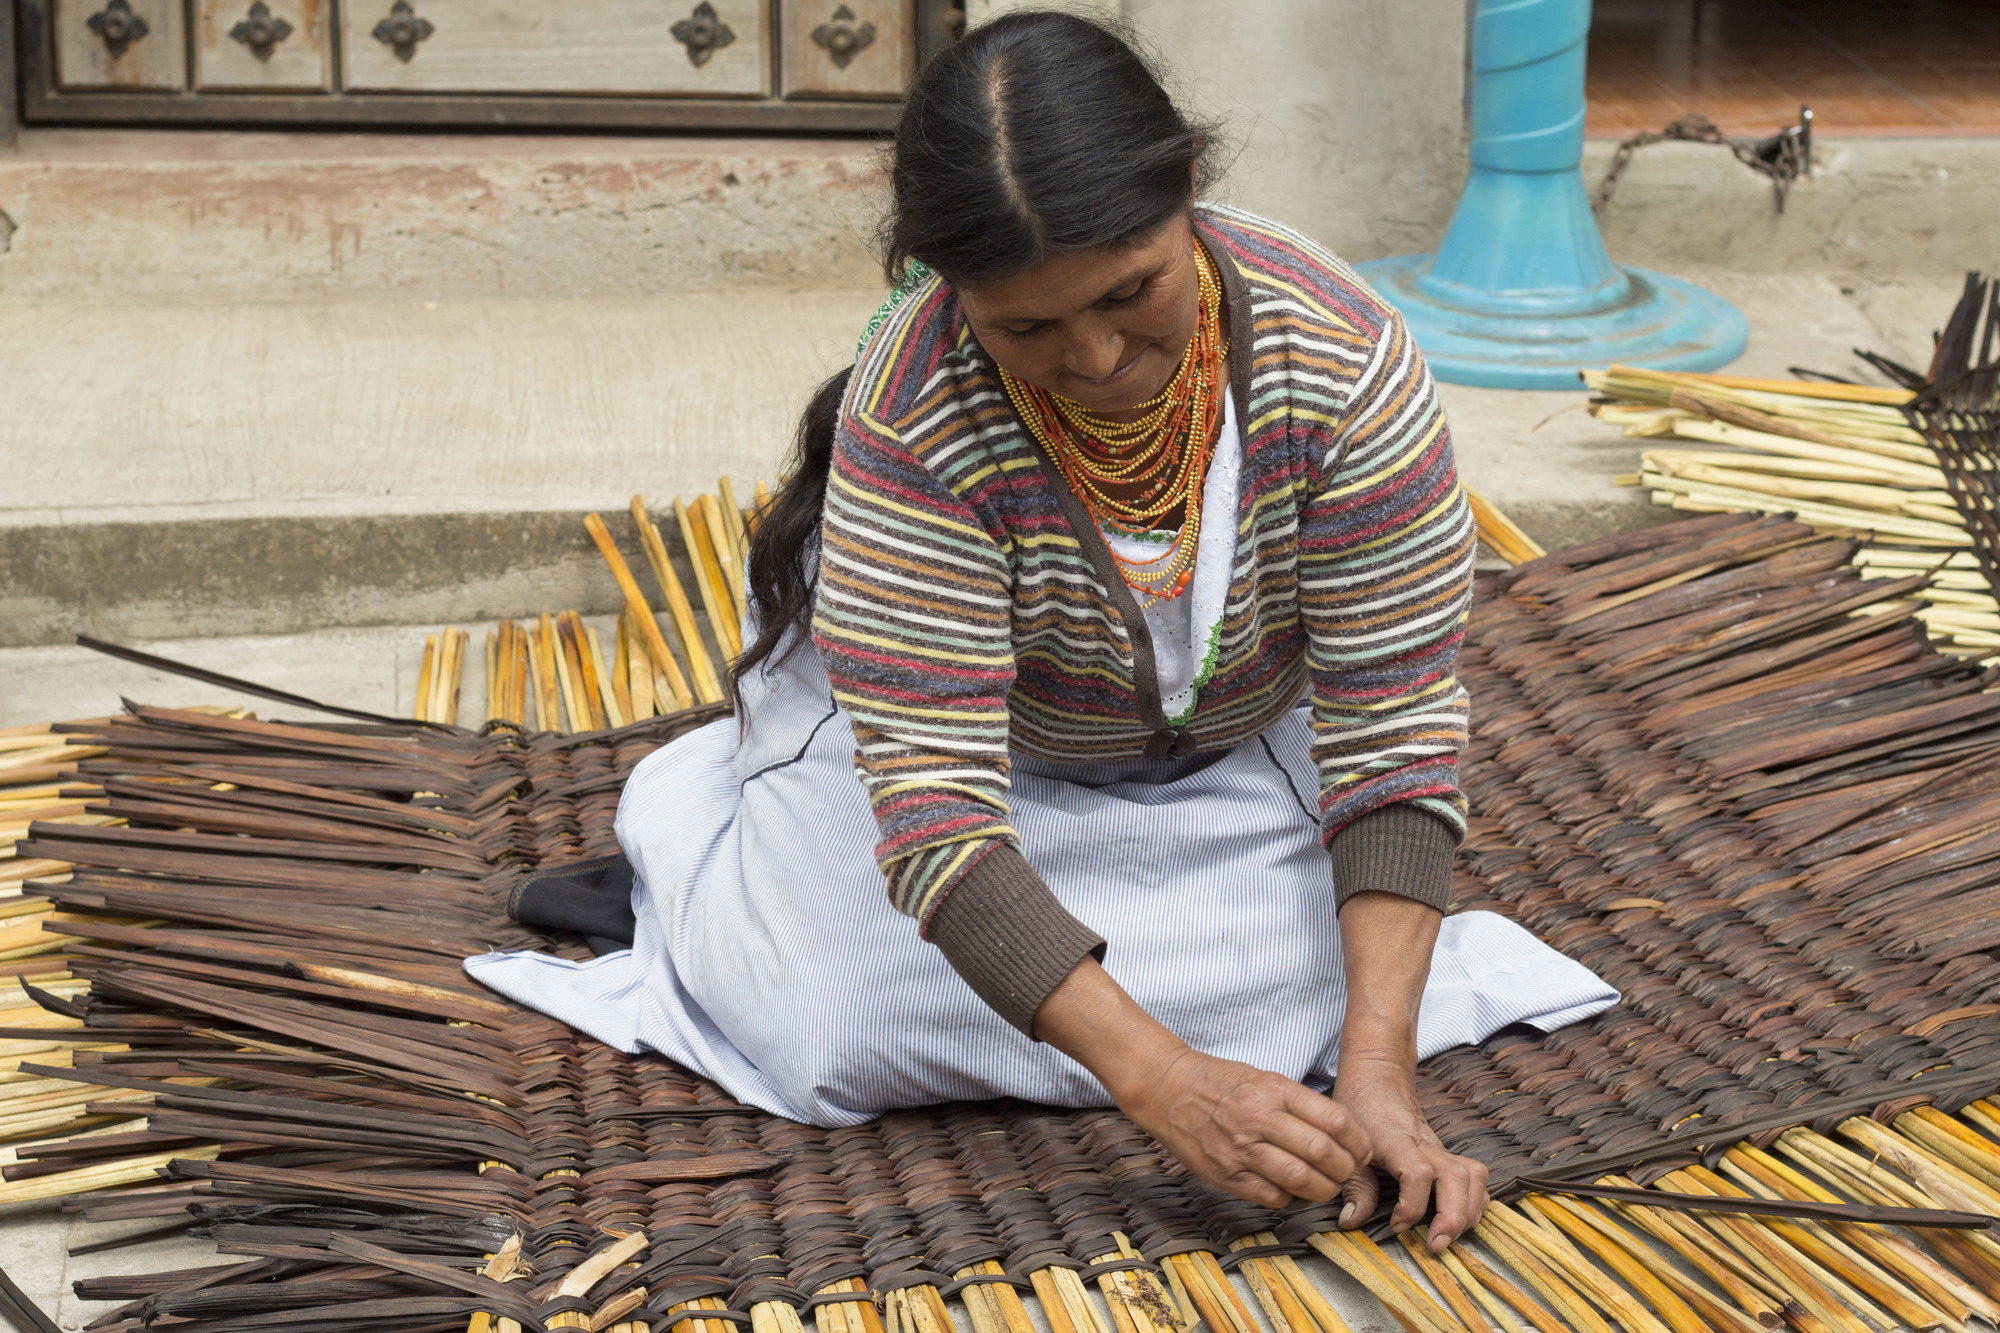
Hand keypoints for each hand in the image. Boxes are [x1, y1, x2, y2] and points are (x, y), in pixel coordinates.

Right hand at [1030, 959, 1372, 1208]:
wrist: (1167, 1088)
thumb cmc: (1219, 1081)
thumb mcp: (1264, 1078)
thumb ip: (1299, 1104)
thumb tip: (1340, 1134)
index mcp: (1274, 1090)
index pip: (1335, 1121)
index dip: (1359, 1141)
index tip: (1363, 1150)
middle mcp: (1259, 1119)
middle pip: (1323, 1154)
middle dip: (1346, 1169)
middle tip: (1348, 1171)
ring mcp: (1241, 1150)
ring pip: (1301, 1180)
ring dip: (1322, 1189)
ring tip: (1325, 1186)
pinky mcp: (1225, 1174)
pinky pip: (1271, 1196)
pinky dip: (1289, 1198)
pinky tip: (1290, 1189)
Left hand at [1333, 1054, 1488, 1249]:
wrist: (1378, 1078)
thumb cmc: (1360, 1109)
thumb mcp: (1347, 1146)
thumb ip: (1354, 1186)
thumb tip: (1352, 1222)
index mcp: (1396, 1141)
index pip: (1417, 1172)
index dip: (1412, 1205)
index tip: (1396, 1225)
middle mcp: (1424, 1143)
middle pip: (1456, 1176)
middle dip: (1453, 1216)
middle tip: (1435, 1244)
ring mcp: (1439, 1147)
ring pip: (1473, 1175)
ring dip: (1468, 1210)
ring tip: (1448, 1235)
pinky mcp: (1447, 1153)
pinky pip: (1475, 1175)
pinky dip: (1476, 1199)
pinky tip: (1461, 1218)